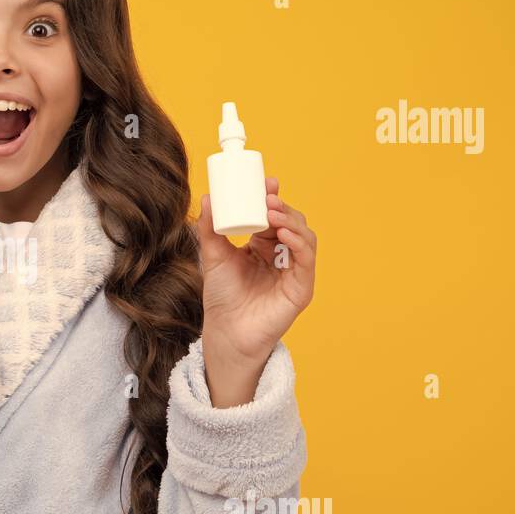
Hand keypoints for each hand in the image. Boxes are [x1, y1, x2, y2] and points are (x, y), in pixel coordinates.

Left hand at [192, 176, 315, 367]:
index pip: (274, 215)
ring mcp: (294, 271)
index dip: (273, 198)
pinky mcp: (302, 287)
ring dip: (291, 221)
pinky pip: (307, 259)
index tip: (266, 182)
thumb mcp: (213, 256)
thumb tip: (207, 198)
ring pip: (304, 236)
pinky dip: (299, 243)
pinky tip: (284, 234)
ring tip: (273, 213)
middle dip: (282, 207)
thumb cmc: (222, 296)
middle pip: (292, 222)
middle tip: (267, 197)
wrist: (226, 330)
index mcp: (263, 245)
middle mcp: (282, 255)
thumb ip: (209, 229)